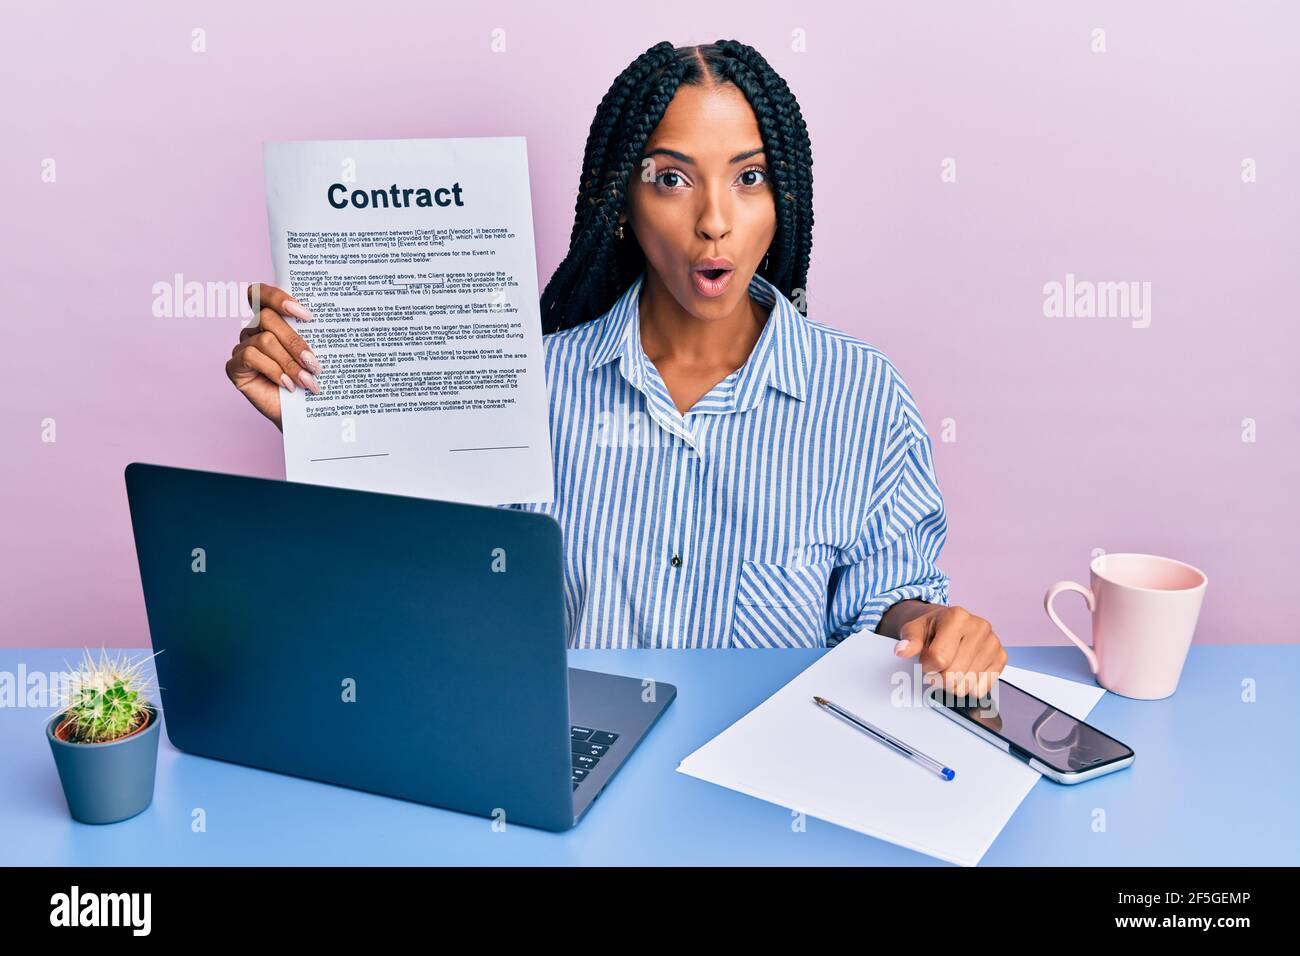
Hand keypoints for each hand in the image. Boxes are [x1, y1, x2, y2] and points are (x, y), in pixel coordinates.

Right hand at [225, 283, 320, 428]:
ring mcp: (242, 347)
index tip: (307, 316)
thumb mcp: (312, 353)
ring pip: (264, 340)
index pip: (262, 294)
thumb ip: (309, 334)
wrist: (303, 412)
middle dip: (295, 341)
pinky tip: (288, 385)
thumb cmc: (309, 379)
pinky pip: (251, 357)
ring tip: (307, 381)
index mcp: (272, 320)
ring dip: (290, 362)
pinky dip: (274, 371)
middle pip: (267, 318)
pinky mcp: (234, 367)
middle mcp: (253, 330)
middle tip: (314, 363)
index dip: (279, 297)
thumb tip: (325, 321)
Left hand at [893, 605, 1007, 699]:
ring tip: (950, 666)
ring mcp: (993, 643)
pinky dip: (968, 686)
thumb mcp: (915, 629)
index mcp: (957, 616)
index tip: (925, 661)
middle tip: (937, 666)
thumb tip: (901, 650)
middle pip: (953, 675)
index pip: (939, 658)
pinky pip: (982, 688)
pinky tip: (963, 671)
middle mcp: (979, 627)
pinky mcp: (1001, 658)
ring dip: (953, 683)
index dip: (927, 666)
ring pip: (967, 685)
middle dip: (939, 677)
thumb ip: (909, 640)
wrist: (950, 623)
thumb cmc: (933, 628)